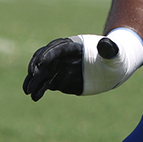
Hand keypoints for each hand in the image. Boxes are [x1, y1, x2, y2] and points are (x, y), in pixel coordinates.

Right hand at [23, 27, 142, 100]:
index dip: (49, 55)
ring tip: (27, 91)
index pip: (58, 48)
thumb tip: (105, 44)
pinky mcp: (59, 79)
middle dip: (36, 67)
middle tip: (32, 76)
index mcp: (73, 45)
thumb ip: (109, 49)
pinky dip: (39, 90)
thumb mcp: (115, 53)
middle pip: (44, 58)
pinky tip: (35, 97)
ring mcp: (59, 67)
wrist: (111, 67)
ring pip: (42, 73)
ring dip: (33, 81)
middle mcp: (62, 55)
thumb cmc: (114, 57)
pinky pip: (46, 84)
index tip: (41, 63)